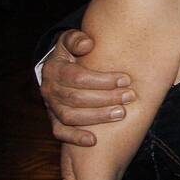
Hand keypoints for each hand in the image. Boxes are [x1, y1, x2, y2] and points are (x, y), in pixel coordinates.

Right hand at [40, 30, 134, 146]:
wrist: (59, 69)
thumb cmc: (73, 53)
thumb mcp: (72, 41)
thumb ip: (76, 39)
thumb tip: (87, 44)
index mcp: (55, 69)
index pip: (77, 77)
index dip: (102, 80)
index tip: (126, 80)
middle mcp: (50, 89)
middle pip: (76, 98)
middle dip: (106, 98)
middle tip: (130, 96)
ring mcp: (51, 106)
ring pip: (70, 116)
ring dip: (97, 117)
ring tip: (121, 113)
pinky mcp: (54, 120)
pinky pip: (60, 132)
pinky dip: (75, 137)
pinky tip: (93, 140)